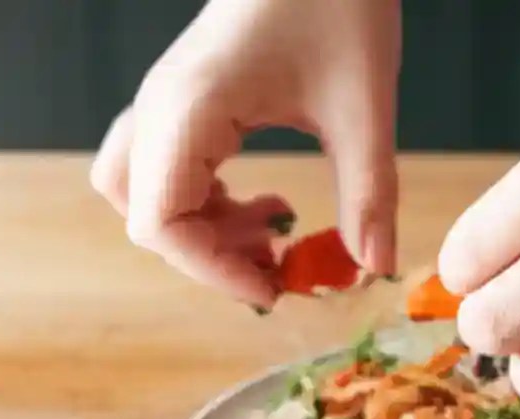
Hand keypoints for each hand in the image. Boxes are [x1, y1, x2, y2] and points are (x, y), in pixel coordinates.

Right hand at [90, 0, 400, 306]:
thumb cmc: (339, 2)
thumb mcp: (364, 106)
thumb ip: (370, 192)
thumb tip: (375, 267)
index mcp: (190, 107)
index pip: (158, 221)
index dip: (210, 270)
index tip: (274, 288)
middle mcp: (162, 106)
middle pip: (143, 214)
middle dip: (208, 255)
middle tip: (281, 266)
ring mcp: (167, 101)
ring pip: (144, 194)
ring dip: (203, 230)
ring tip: (275, 232)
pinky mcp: (187, 99)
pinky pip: (166, 169)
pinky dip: (207, 202)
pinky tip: (268, 201)